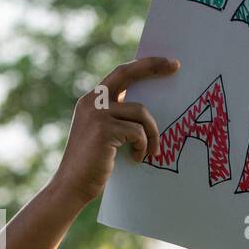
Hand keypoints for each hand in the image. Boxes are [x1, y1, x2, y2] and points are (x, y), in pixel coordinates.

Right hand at [51, 57, 179, 207]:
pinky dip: (143, 146)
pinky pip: (138, 132)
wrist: (72, 186)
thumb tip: (149, 105)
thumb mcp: (105, 131)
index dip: (145, 65)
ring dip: (152, 133)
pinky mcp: (104, 130)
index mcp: (92, 100)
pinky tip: (137, 159)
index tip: (169, 63)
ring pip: (141, 112)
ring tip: (151, 151)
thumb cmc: (95, 161)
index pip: (121, 73)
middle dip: (153, 66)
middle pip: (128, 74)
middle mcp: (92, 101)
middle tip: (176, 66)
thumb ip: (118, 114)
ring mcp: (96, 114)